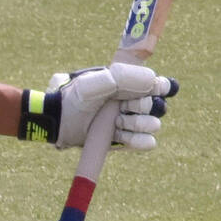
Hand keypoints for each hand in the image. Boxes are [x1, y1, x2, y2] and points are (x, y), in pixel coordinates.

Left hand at [18, 63, 178, 148]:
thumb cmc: (74, 98)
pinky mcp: (126, 141)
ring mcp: (130, 122)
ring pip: (153, 125)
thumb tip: (154, 79)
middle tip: (124, 108)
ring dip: (137, 124)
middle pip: (158, 106)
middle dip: (143, 107)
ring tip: (116, 123)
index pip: (159, 84)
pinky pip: (147, 143)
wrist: (58, 122)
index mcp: (129, 84)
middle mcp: (133, 102)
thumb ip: (122, 77)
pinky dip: (138, 140)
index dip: (161, 87)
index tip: (154, 90)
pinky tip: (120, 136)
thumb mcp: (94, 83)